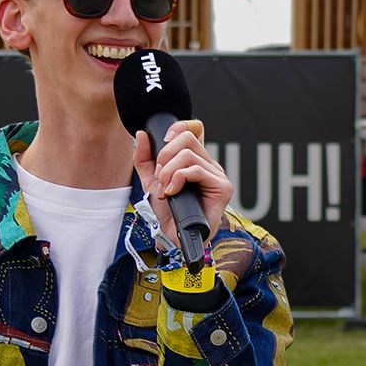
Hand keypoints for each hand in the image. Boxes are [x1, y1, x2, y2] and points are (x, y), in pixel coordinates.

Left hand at [134, 119, 232, 253]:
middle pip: (187, 138)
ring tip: (165, 189)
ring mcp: (218, 175)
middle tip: (160, 177)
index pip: (193, 129)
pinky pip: (196, 170)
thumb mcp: (150, 180)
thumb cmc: (166, 213)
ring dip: (169, 172)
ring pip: (189, 154)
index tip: (162, 143)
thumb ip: (145, 158)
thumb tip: (142, 134)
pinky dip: (178, 179)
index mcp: (197, 160)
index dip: (178, 128)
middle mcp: (209, 165)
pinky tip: (173, 193)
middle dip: (165, 156)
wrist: (171, 238)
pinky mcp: (222, 187)